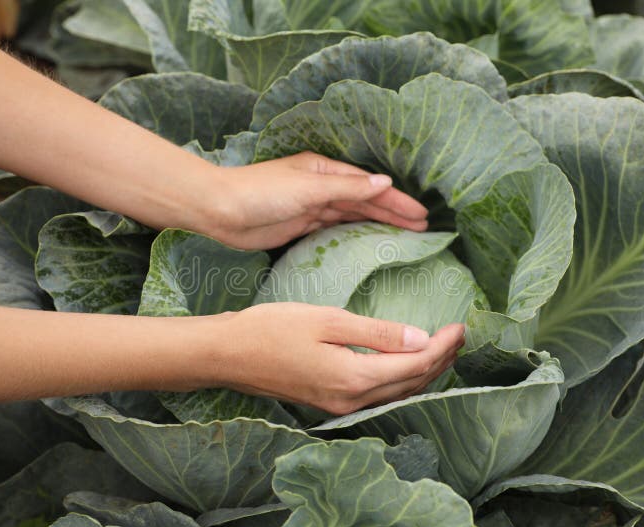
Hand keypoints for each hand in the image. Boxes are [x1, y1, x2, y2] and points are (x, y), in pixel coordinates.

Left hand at [204, 152, 428, 248]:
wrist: (219, 211)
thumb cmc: (260, 192)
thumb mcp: (308, 188)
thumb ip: (347, 189)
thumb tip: (384, 182)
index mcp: (324, 170)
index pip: (368, 185)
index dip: (396, 199)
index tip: (421, 214)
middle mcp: (321, 186)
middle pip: (365, 200)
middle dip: (393, 212)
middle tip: (423, 228)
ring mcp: (311, 206)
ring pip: (353, 215)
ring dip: (378, 223)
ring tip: (406, 235)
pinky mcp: (301, 226)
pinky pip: (336, 229)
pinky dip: (355, 233)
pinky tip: (371, 241)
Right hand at [210, 303, 464, 414]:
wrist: (228, 355)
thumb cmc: (272, 329)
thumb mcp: (327, 320)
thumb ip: (375, 332)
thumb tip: (419, 337)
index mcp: (353, 377)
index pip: (415, 365)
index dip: (443, 346)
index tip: (461, 325)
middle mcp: (352, 400)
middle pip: (412, 384)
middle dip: (442, 360)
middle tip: (462, 335)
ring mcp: (341, 406)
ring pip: (398, 393)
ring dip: (426, 372)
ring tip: (446, 349)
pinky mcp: (331, 403)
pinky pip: (381, 395)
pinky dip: (403, 380)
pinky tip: (409, 365)